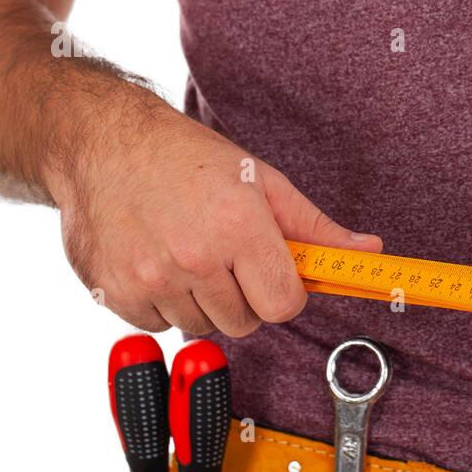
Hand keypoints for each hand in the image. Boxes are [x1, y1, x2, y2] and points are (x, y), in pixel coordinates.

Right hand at [48, 101, 380, 336]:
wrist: (101, 144)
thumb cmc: (186, 159)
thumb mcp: (262, 182)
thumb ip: (315, 228)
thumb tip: (370, 253)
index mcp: (238, 228)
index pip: (284, 305)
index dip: (283, 291)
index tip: (271, 272)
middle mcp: (193, 258)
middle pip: (245, 323)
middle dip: (244, 296)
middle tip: (225, 256)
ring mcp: (150, 279)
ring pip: (202, 327)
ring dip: (202, 301)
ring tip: (187, 253)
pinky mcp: (114, 293)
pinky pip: (158, 326)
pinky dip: (163, 304)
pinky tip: (156, 262)